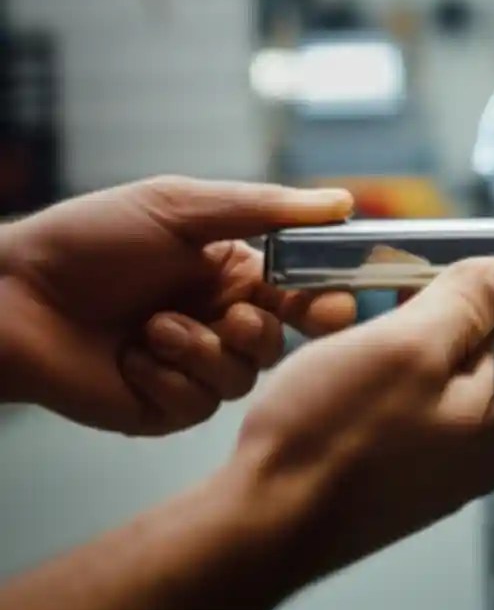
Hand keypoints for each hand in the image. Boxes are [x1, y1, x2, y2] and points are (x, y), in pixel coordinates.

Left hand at [0, 176, 356, 434]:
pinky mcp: (163, 407)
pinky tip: (132, 357)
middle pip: (283, 343)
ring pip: (244, 377)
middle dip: (261, 330)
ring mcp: (192, 367)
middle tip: (234, 316)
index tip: (330, 304)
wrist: (12, 296)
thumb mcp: (181, 208)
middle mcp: (219, 321)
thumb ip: (265, 208)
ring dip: (202, 350)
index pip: (304, 293)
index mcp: (232, 274)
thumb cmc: (88, 241)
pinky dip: (169, 376)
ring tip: (152, 327)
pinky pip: (201, 404)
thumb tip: (344, 202)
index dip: (326, 301)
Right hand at [231, 257, 493, 577]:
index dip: (465, 293)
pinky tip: (337, 392)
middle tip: (369, 315)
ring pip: (428, 383)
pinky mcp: (397, 484)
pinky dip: (372, 393)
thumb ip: (470, 303)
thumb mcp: (407, 344)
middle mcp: (482, 450)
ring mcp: (440, 472)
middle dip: (423, 323)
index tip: (414, 284)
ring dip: (391, 355)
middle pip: (470, 355)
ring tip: (346, 352)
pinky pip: (398, 416)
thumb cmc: (331, 434)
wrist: (263, 523)